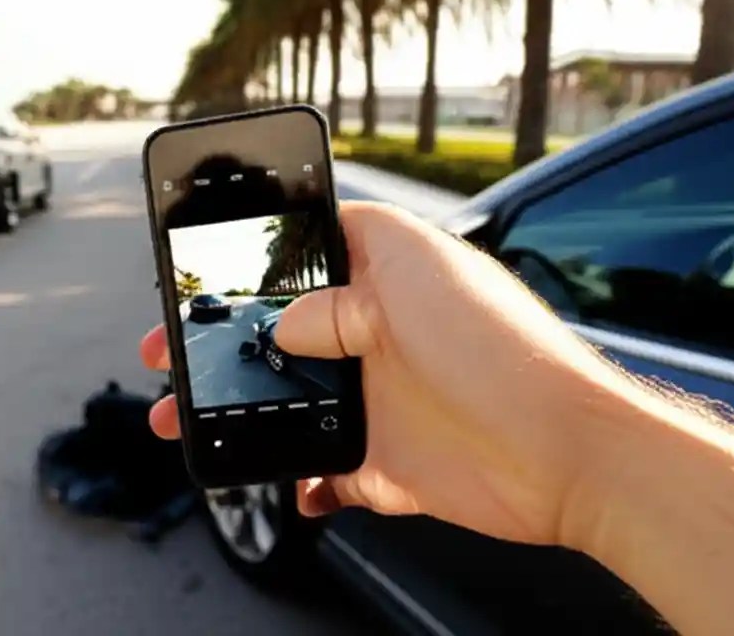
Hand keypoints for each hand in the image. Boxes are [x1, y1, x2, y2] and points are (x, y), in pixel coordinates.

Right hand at [141, 201, 640, 547]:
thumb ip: (338, 294)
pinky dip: (298, 479)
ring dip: (234, 413)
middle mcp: (376, 334)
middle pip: (277, 333)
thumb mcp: (411, 282)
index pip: (306, 252)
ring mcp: (378, 398)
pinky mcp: (387, 461)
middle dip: (217, 342)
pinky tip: (284, 481)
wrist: (565, 453)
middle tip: (168, 351)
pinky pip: (325, 471)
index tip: (201, 270)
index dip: (252, 259)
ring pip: (285, 403)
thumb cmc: (505, 351)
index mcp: (384, 277)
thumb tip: (283, 324)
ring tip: (182, 421)